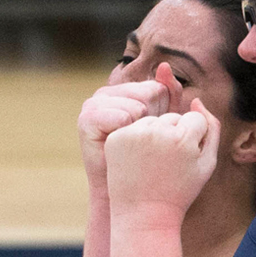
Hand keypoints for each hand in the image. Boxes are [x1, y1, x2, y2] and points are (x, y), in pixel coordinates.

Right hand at [78, 64, 185, 190]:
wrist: (123, 190)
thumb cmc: (146, 158)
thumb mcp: (163, 123)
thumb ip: (169, 94)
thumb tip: (165, 66)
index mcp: (122, 90)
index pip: (156, 89)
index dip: (161, 114)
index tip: (149, 133)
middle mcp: (106, 93)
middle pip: (148, 94)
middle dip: (151, 120)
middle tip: (138, 141)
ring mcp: (93, 104)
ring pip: (137, 106)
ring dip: (139, 129)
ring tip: (128, 143)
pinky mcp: (86, 119)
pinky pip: (122, 116)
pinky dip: (126, 132)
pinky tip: (117, 143)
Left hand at [104, 99, 220, 231]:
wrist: (144, 214)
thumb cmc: (180, 191)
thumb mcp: (206, 163)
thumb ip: (211, 128)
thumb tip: (196, 100)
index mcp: (183, 138)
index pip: (195, 119)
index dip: (192, 140)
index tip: (184, 161)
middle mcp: (157, 131)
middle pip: (172, 118)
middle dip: (172, 135)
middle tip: (167, 165)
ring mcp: (134, 134)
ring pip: (152, 120)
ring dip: (154, 135)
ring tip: (152, 164)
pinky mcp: (116, 138)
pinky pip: (133, 127)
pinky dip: (136, 140)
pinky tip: (137, 161)